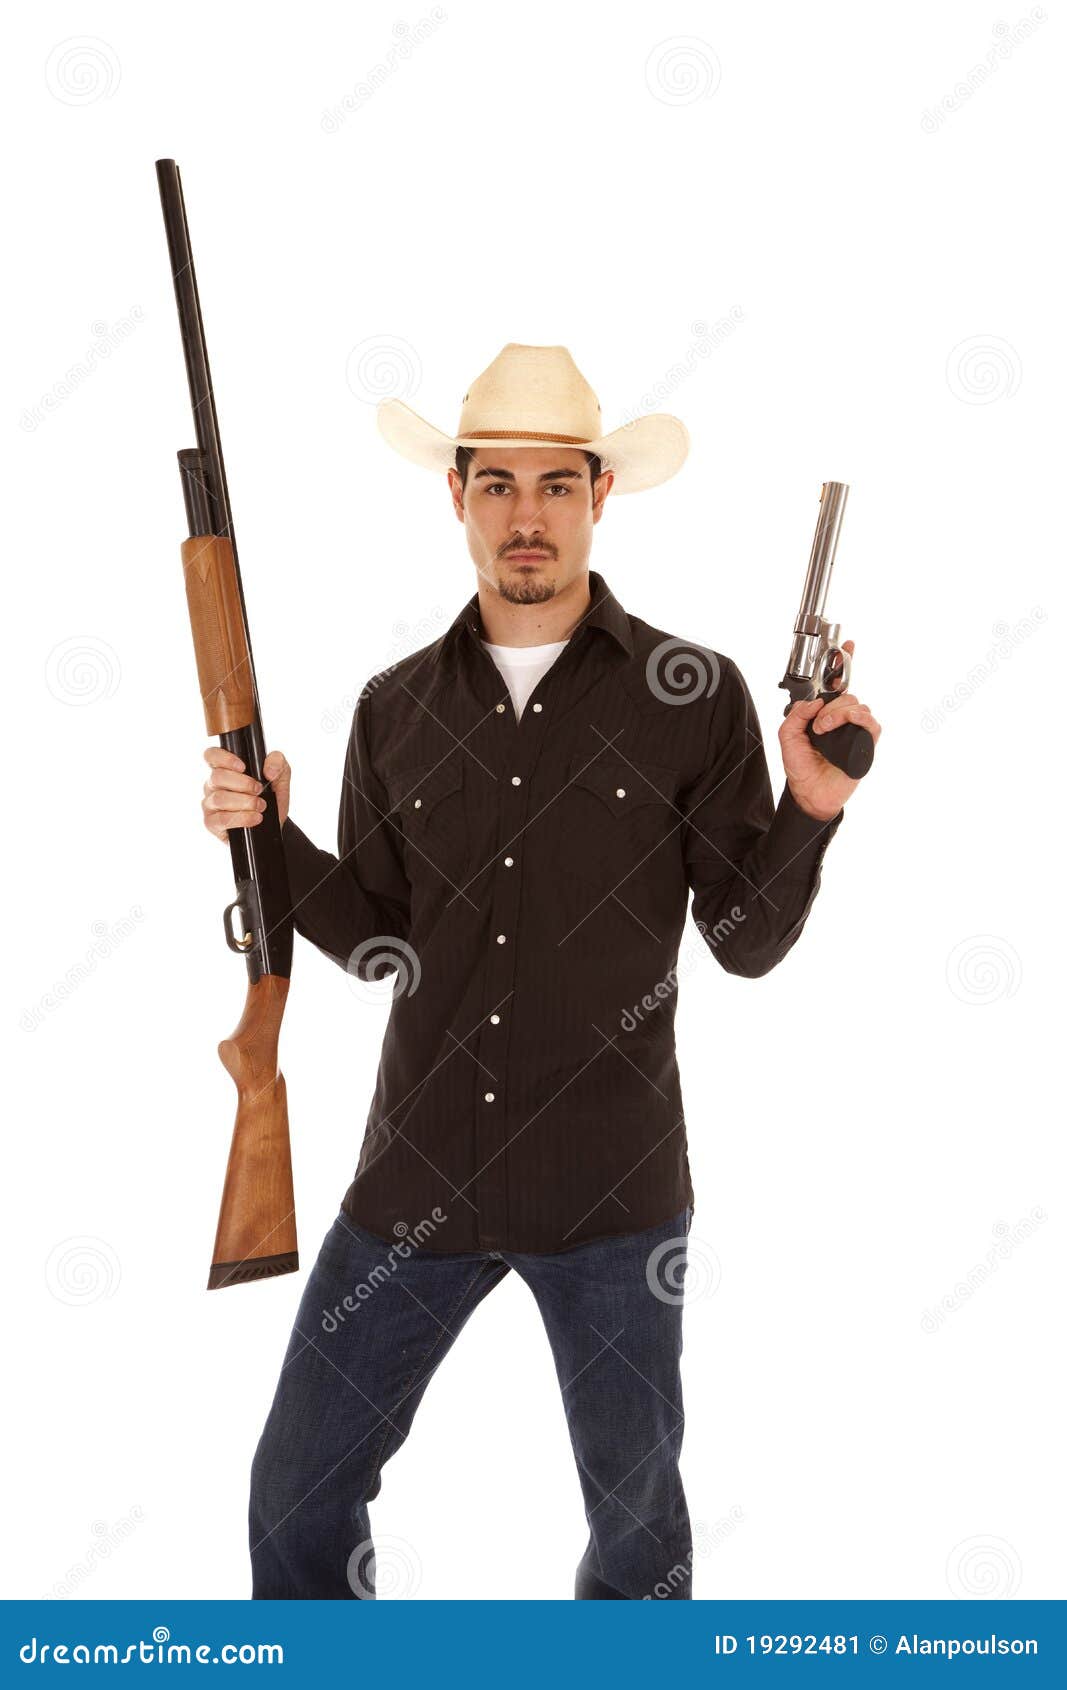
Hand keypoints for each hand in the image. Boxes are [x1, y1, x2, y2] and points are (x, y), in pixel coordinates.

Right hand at [201, 746, 290, 841]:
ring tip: (261, 806)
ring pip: (219, 798)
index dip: (224, 758)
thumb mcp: (280, 777)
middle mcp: (214, 785)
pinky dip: (243, 818)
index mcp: (226, 769)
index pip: (212, 755)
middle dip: (243, 784)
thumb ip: (278, 763)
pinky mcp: (212, 823)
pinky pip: (222, 819)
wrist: (273, 825)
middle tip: (259, 790)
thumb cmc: (271, 798)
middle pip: (217, 777)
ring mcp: (210, 804)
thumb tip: (269, 769)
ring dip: (245, 802)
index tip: (243, 767)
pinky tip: (256, 818)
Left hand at [779, 640, 880, 821]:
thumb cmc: (801, 767)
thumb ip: (796, 714)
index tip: (848, 645)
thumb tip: (815, 701)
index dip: (844, 664)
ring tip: (825, 731)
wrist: (809, 793)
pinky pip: (872, 724)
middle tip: (818, 724)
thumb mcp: (788, 735)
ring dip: (839, 714)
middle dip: (831, 705)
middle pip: (847, 695)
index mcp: (824, 714)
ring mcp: (855, 731)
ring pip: (858, 706)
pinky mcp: (866, 745)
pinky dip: (860, 719)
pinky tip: (849, 724)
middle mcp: (842, 720)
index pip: (838, 685)